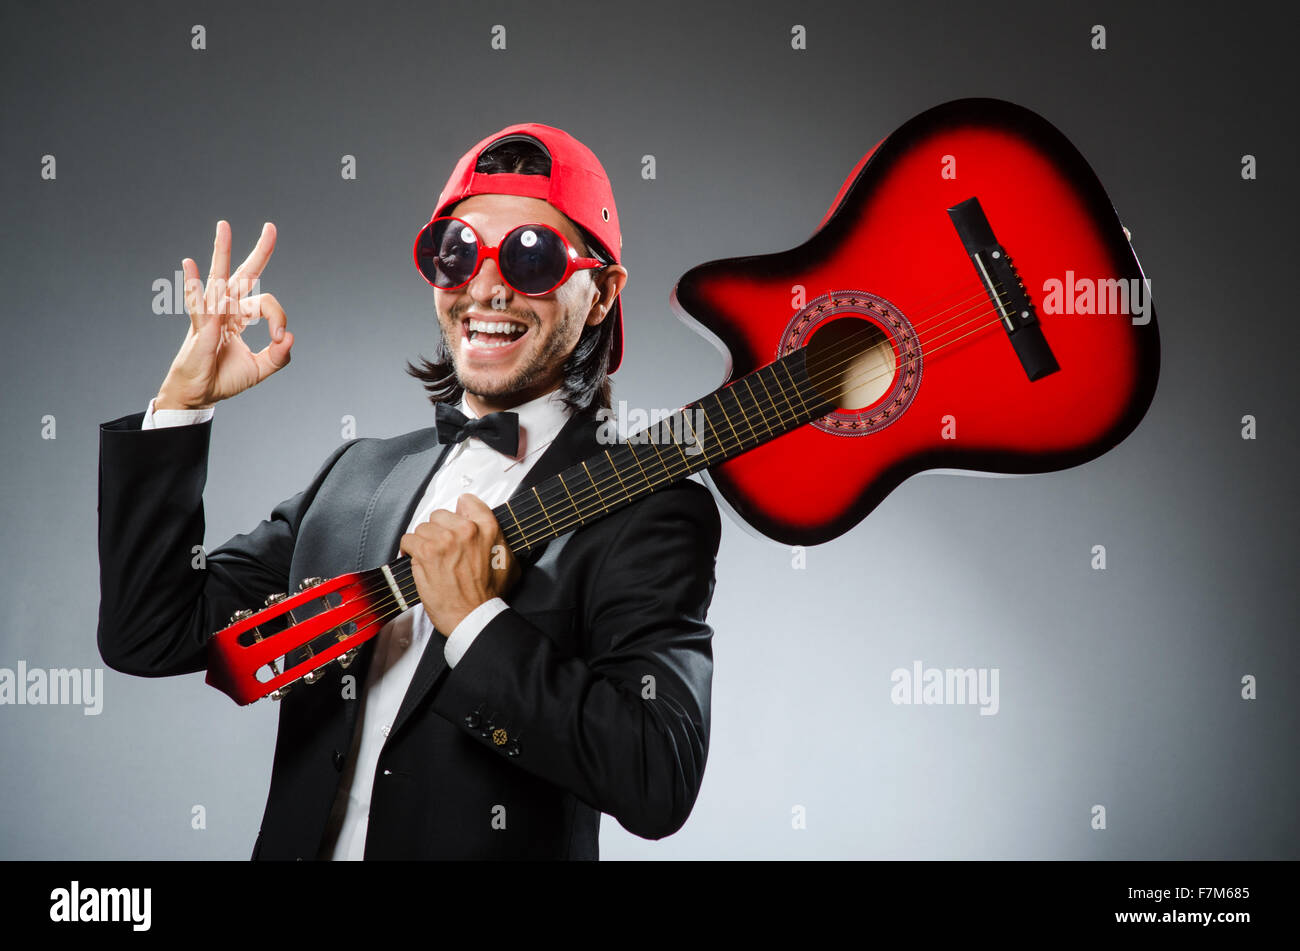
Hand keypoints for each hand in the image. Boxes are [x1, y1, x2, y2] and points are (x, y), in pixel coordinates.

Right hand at [155, 220, 292, 409]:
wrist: (199, 395)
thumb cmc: (223, 378)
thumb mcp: (260, 369)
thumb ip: (279, 356)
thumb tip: (289, 337)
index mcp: (238, 316)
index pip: (266, 303)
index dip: (278, 318)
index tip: (279, 338)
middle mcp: (224, 309)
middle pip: (244, 275)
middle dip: (259, 252)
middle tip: (271, 227)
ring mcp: (211, 316)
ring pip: (219, 279)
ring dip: (222, 252)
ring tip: (224, 227)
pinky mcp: (200, 329)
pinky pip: (199, 305)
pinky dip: (194, 284)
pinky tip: (190, 265)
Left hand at [399, 494, 519, 635]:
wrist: (474, 617)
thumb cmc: (490, 595)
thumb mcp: (509, 561)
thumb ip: (499, 539)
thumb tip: (491, 529)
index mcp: (487, 528)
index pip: (466, 501)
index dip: (459, 514)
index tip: (455, 523)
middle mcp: (465, 531)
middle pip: (439, 515)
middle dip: (438, 530)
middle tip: (442, 548)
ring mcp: (443, 541)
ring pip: (422, 528)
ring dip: (423, 542)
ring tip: (430, 558)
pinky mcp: (425, 554)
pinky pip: (408, 540)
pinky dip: (409, 550)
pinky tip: (416, 560)